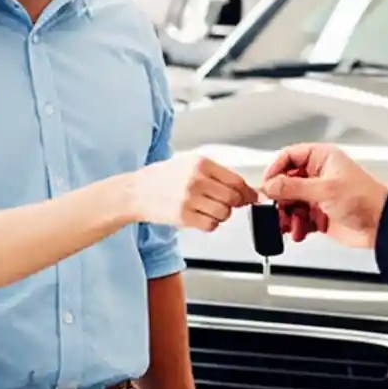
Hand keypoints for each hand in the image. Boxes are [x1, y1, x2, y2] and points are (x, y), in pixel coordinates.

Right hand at [130, 153, 257, 230]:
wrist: (136, 191)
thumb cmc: (162, 177)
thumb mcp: (189, 164)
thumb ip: (217, 174)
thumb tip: (246, 190)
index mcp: (200, 163)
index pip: (236, 180)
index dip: (247, 192)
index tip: (251, 197)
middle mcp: (196, 179)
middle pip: (233, 198)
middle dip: (234, 204)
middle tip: (226, 203)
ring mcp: (189, 199)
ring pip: (224, 213)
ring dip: (221, 214)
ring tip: (208, 208)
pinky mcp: (183, 216)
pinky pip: (211, 225)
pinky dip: (210, 223)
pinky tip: (200, 216)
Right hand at [260, 144, 387, 248]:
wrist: (382, 226)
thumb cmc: (365, 199)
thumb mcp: (325, 189)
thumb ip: (293, 187)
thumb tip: (270, 185)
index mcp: (321, 158)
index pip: (289, 157)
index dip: (275, 170)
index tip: (267, 185)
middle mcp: (318, 174)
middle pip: (285, 182)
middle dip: (279, 197)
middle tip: (275, 208)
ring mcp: (318, 195)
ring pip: (290, 202)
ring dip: (286, 214)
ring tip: (288, 223)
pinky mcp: (319, 214)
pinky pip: (298, 218)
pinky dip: (295, 226)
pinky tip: (298, 230)